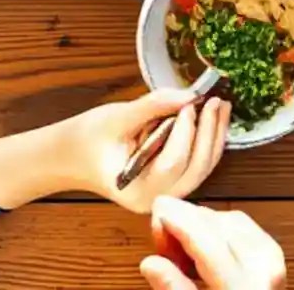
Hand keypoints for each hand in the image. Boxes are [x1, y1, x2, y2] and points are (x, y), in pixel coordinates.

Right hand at [61, 90, 230, 213]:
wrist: (72, 155)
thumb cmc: (87, 140)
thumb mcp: (117, 118)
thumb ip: (153, 106)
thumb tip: (188, 95)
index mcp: (137, 191)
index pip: (172, 163)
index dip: (186, 133)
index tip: (190, 103)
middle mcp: (157, 198)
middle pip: (195, 169)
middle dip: (209, 134)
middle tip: (215, 102)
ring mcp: (169, 192)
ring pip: (203, 167)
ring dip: (215, 136)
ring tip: (220, 105)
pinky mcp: (175, 180)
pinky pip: (199, 163)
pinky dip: (209, 140)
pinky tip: (214, 117)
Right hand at [141, 196, 285, 289]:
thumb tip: (152, 264)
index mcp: (244, 286)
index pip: (207, 241)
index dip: (180, 220)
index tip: (157, 210)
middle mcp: (265, 268)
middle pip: (219, 226)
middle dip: (186, 220)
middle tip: (158, 232)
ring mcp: (273, 261)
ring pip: (231, 222)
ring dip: (201, 225)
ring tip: (176, 248)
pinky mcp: (273, 258)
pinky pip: (242, 229)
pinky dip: (218, 230)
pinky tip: (199, 247)